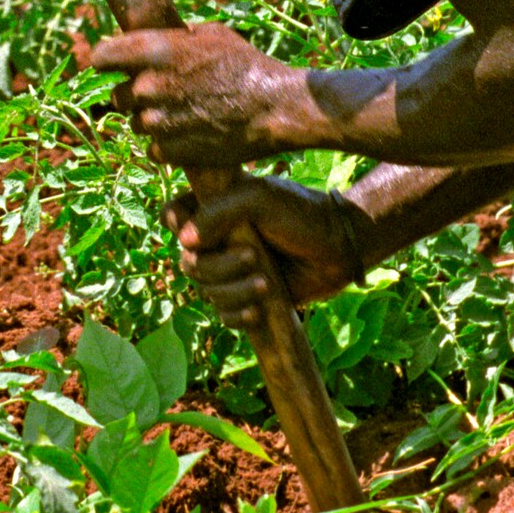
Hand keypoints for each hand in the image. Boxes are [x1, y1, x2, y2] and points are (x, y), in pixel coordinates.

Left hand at [87, 23, 303, 168]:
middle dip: (135, 94)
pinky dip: (166, 144)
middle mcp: (148, 87)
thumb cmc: (247, 66)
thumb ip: (176, 37)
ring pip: (135, 123)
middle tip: (163, 93)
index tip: (112, 65)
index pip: (101, 56)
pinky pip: (153, 148)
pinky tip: (190, 133)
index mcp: (155, 51)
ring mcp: (157, 122)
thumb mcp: (213, 35)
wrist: (275, 109)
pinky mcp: (170, 151)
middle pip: (117, 95)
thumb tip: (159, 38)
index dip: (106, 60)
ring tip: (185, 113)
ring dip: (152, 119)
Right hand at [165, 175, 365, 328]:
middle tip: (253, 258)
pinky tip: (258, 310)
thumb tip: (185, 240)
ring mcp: (231, 268)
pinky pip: (224, 313)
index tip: (194, 233)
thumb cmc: (302, 214)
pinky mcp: (247, 296)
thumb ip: (219, 212)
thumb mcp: (261, 199)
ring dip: (233, 291)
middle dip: (219, 266)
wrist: (340, 249)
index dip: (177, 225)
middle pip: (189, 261)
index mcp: (215, 206)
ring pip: (206, 290)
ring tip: (265, 284)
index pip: (174, 214)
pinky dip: (236, 314)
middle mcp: (218, 238)